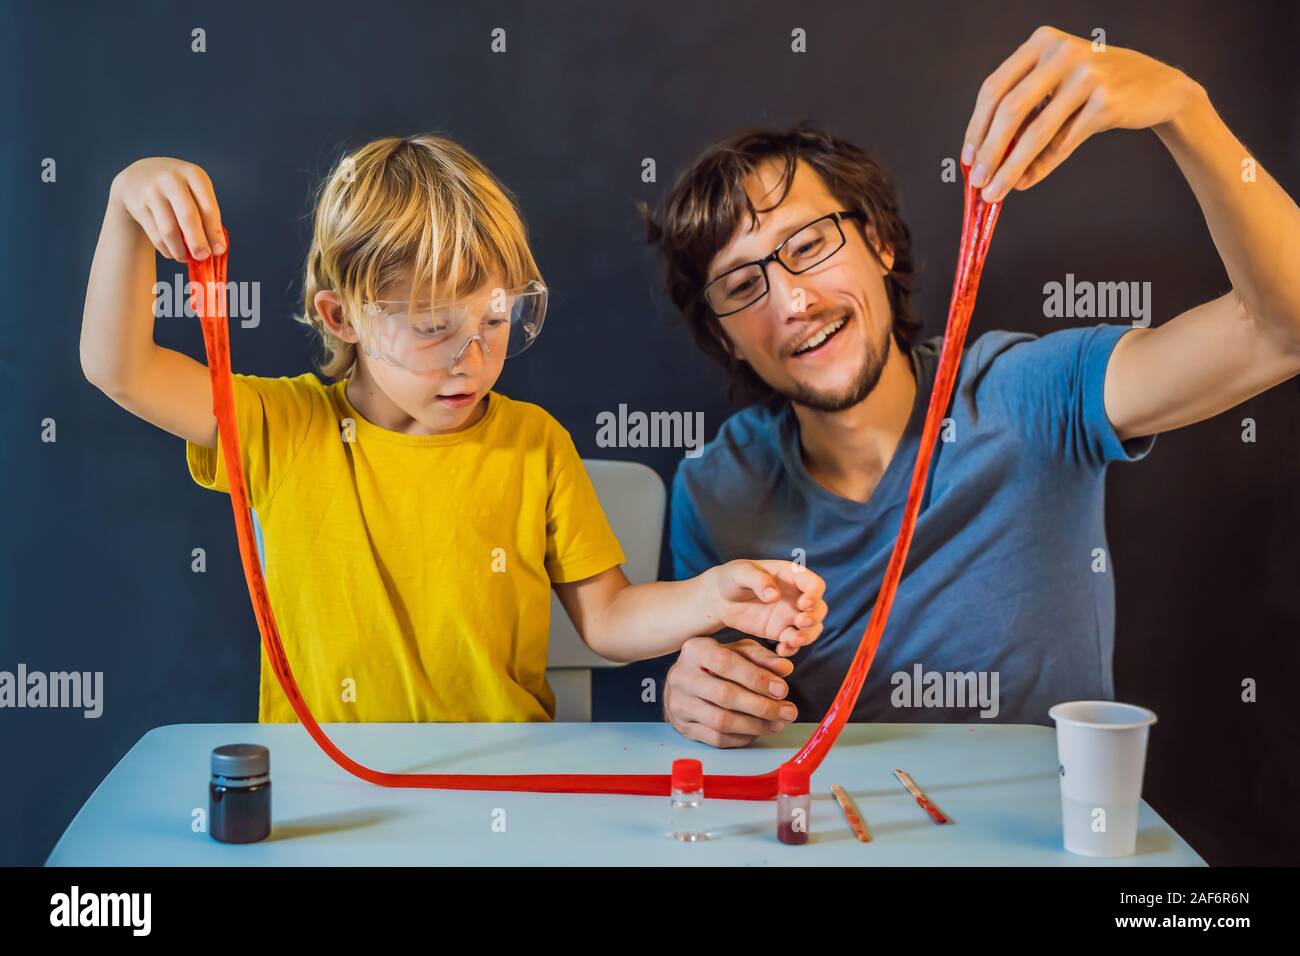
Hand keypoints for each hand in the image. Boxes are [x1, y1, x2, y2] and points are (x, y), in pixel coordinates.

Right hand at [110, 157, 225, 261]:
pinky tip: (172, 252)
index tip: (219, 250)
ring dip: (179, 249)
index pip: (208, 207)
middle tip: (203, 257)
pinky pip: (155, 233)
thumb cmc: (178, 188)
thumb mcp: (194, 190)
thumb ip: (205, 213)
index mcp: (194, 174)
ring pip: (168, 228)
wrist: (139, 175)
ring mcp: (152, 190)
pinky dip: (166, 248)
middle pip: (188, 216)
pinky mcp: (137, 203)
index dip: (214, 231)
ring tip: (185, 258)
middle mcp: (172, 179)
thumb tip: (215, 248)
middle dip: (197, 242)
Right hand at [664, 637, 798, 747]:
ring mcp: (679, 704)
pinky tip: (757, 731)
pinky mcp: (683, 726)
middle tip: (788, 711)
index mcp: (695, 650)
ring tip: (777, 723)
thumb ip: (761, 658)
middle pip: (724, 695)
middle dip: (762, 706)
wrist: (684, 682)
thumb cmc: (714, 662)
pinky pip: (716, 738)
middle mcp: (682, 677)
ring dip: (755, 725)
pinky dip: (742, 738)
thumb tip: (784, 668)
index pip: (726, 664)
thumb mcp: (737, 650)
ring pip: (720, 721)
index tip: (782, 689)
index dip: (756, 678)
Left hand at [707, 559, 825, 656]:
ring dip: (807, 636)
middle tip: (801, 622)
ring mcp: (790, 615)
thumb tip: (774, 596)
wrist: (719, 598)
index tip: (803, 603)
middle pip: (819, 609)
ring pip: (812, 628)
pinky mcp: (780, 632)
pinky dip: (792, 648)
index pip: (814, 584)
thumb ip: (758, 580)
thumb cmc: (732, 578)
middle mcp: (796, 596)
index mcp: (791, 576)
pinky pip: (794, 642)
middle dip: (814, 617)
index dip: (814, 594)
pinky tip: (781, 650)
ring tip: (793, 640)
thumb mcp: (740, 572)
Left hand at [962, 25, 1200, 203]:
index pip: (994, 88)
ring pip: (1035, 132)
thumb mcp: (1056, 87)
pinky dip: (1041, 167)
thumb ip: (1023, 113)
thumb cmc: (1095, 89)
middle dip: (989, 151)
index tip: (968, 157)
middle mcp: (1062, 52)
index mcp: (1041, 43)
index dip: (976, 126)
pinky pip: (1063, 143)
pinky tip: (1026, 182)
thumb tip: (986, 159)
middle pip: (1009, 110)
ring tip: (995, 191)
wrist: (1158, 87)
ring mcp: (1086, 75)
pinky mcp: (1106, 101)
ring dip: (1011, 168)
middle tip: (977, 181)